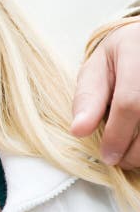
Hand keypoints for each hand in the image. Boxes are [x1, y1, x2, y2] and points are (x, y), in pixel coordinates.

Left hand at [70, 22, 139, 168]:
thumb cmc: (122, 56)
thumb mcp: (98, 67)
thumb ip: (88, 97)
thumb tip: (78, 130)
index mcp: (136, 52)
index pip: (130, 102)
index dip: (117, 134)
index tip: (106, 154)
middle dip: (134, 148)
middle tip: (117, 159)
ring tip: (129, 156)